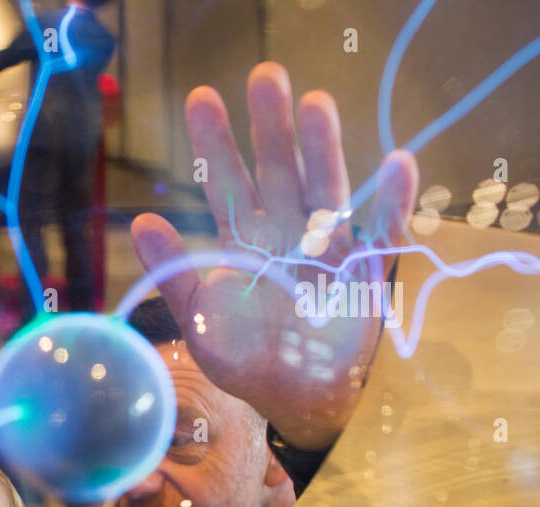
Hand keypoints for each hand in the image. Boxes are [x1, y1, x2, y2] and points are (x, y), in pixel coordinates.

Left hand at [130, 62, 418, 449]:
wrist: (299, 398)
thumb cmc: (248, 360)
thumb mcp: (201, 320)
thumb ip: (174, 272)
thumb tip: (141, 221)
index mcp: (243, 240)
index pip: (225, 182)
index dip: (214, 142)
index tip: (201, 98)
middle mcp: (286, 231)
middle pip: (278, 168)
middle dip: (270, 126)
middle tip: (264, 75)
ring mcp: (329, 245)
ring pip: (325, 187)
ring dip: (322, 148)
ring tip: (314, 104)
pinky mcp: (367, 268)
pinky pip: (385, 229)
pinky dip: (394, 199)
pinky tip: (398, 162)